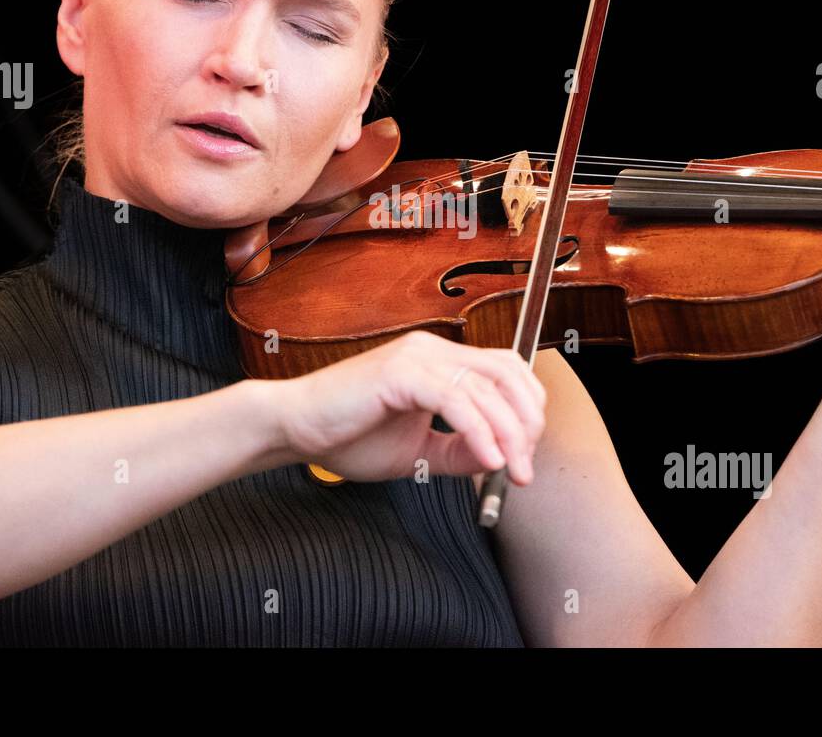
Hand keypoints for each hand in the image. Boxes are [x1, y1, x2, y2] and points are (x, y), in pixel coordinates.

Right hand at [270, 331, 546, 483]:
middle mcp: (433, 351)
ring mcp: (417, 358)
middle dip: (527, 422)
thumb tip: (500, 459)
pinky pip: (455, 400)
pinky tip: (487, 459)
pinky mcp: (400, 373)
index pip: (506, 370)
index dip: (527, 409)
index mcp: (439, 361)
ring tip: (511, 471)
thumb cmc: (347, 436)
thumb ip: (458, 450)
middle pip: (507, 374)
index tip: (526, 453)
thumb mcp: (418, 450)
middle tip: (526, 467)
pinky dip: (479, 431)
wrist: (294, 429)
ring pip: (486, 388)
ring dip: (509, 434)